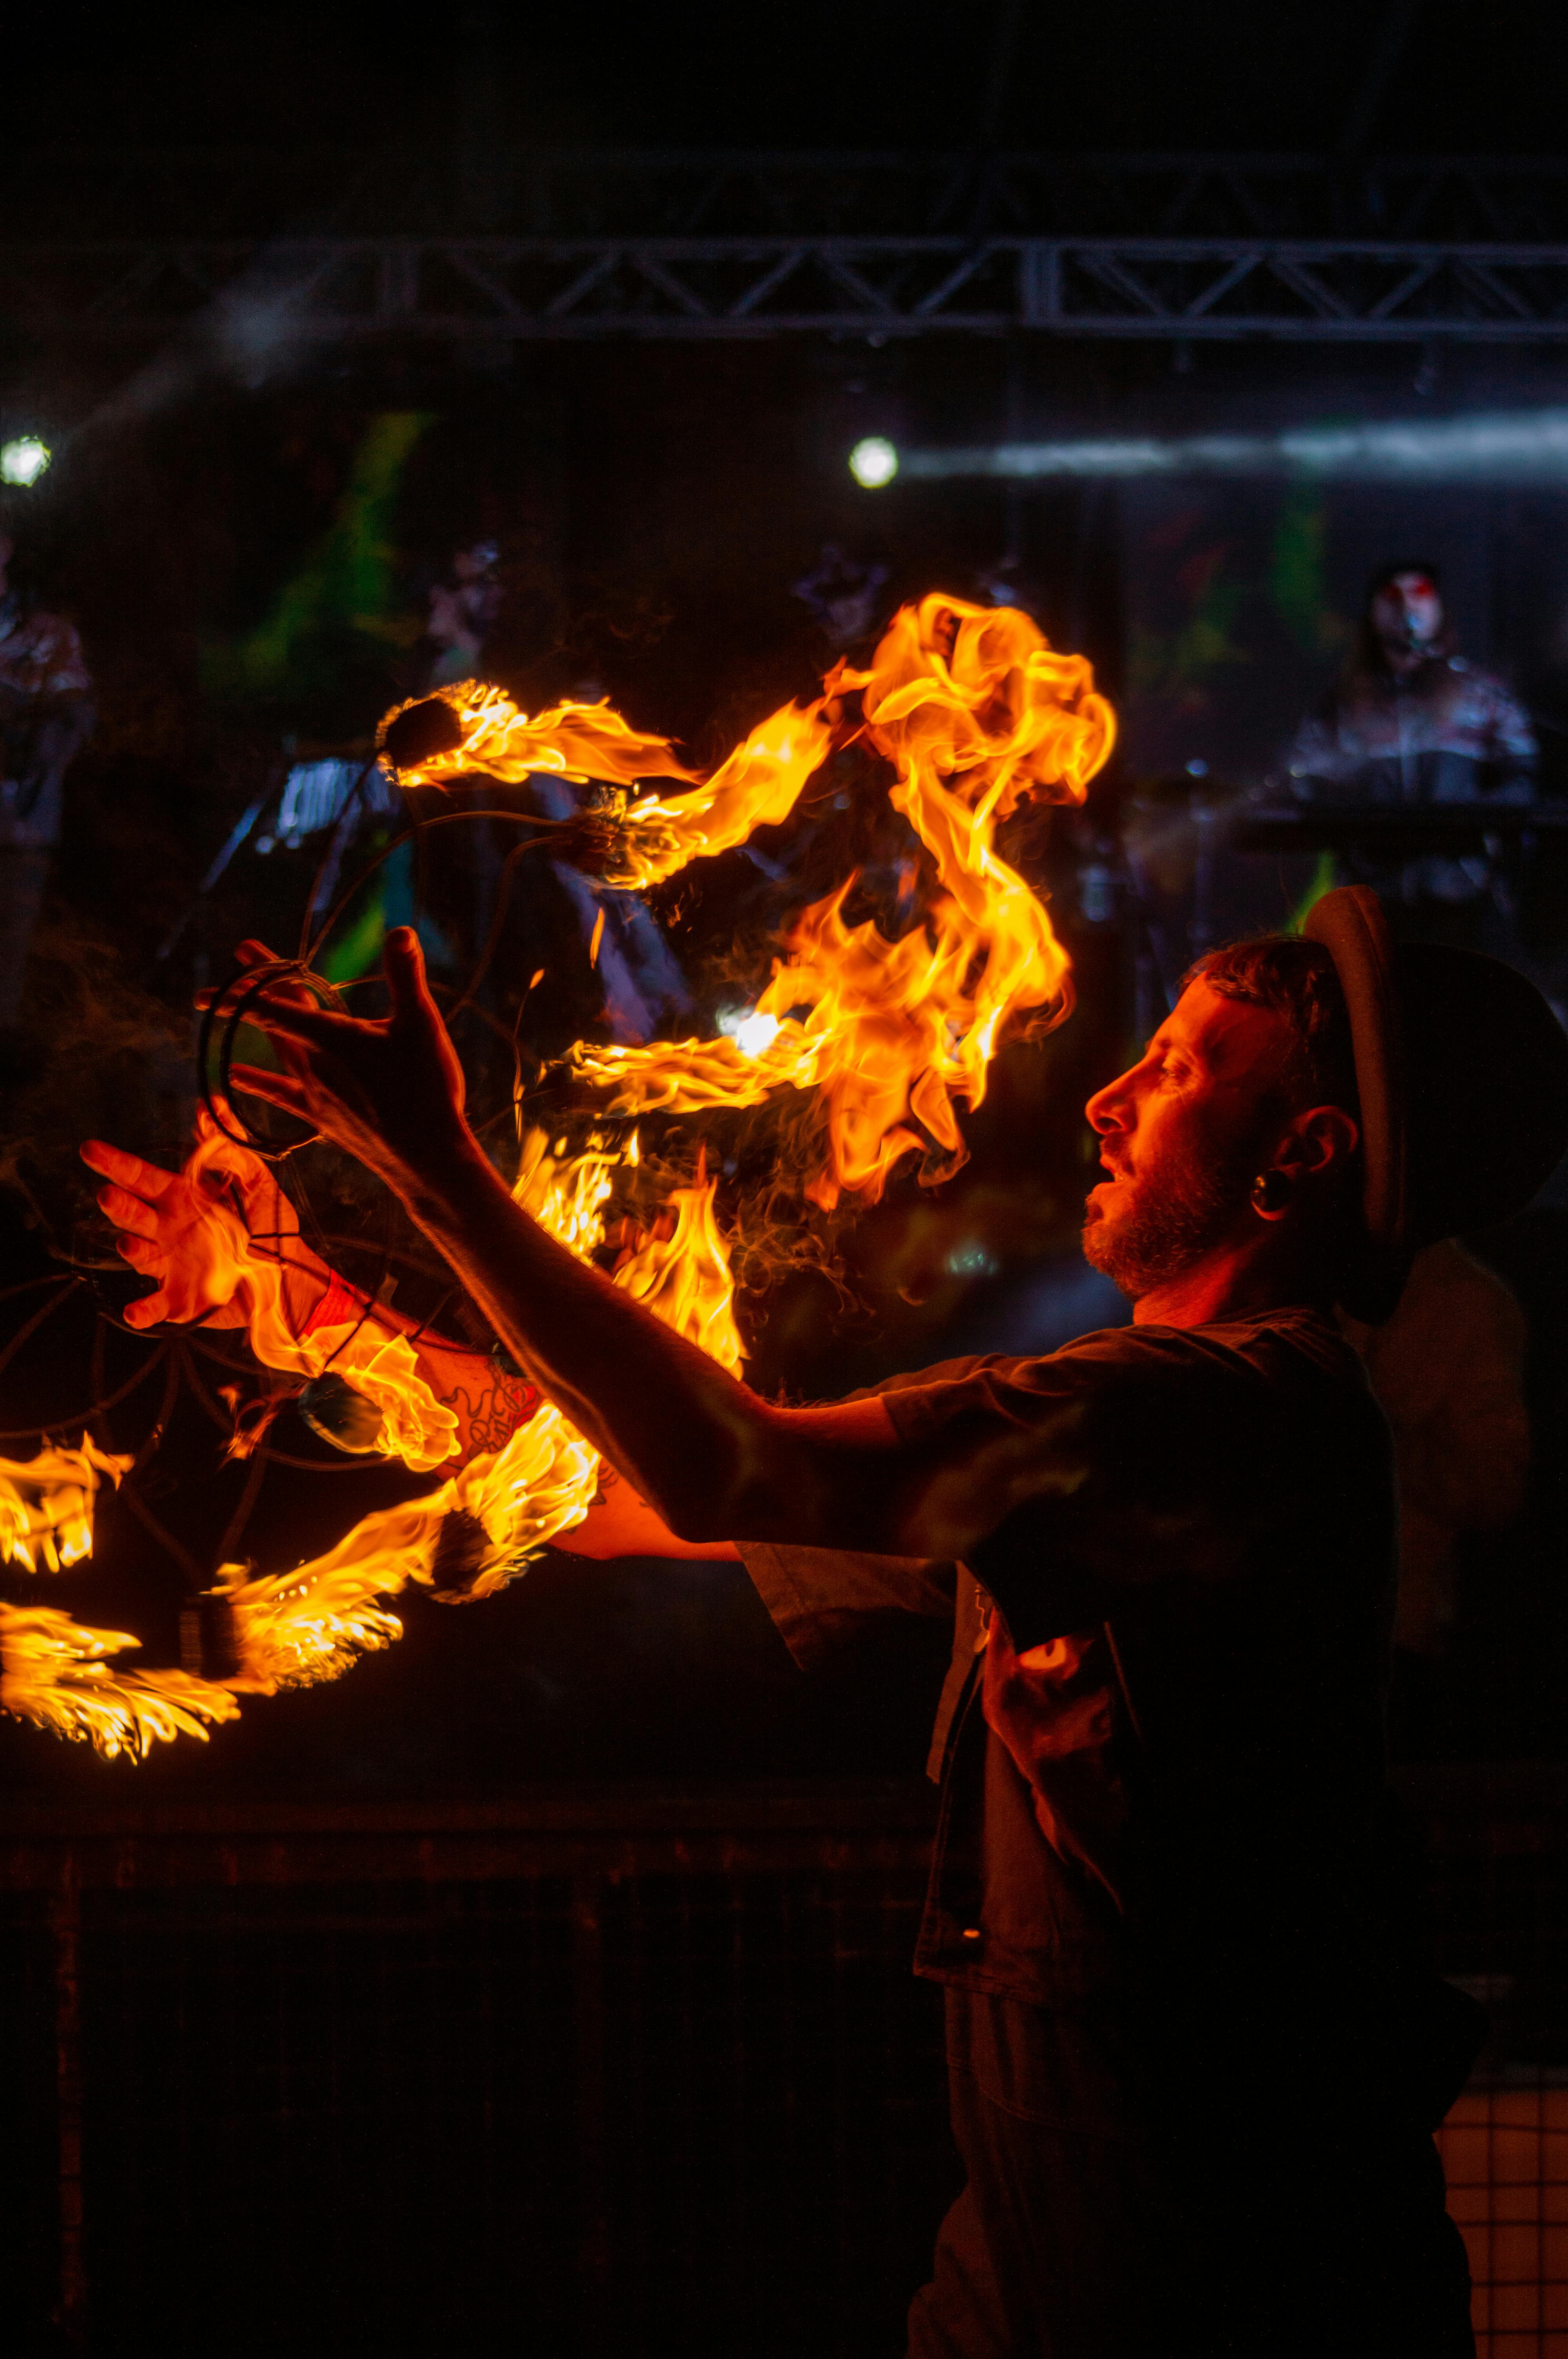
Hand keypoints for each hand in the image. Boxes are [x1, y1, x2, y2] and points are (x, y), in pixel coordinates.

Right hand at [81, 1105, 316, 1330]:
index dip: (115, 1163)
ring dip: (131, 1248)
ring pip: (137, 1254)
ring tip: (130, 1242)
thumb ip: (232, 1148)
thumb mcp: (256, 1181)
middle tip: (108, 1194)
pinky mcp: (178, 1301)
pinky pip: (153, 1305)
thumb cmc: (270, 1226)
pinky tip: (134, 1310)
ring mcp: (168, 1265)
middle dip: (117, 1205)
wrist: (289, 1277)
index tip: (90, 1149)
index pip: (140, 1177)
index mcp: (181, 1198)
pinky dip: (142, 1310)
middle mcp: (166, 1230)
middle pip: (131, 1213)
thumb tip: (209, 1108)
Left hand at [226, 928, 473, 1197]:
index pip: (282, 999)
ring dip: (258, 1025)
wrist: (426, 1159)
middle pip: (275, 1019)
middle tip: (238, 958)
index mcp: (334, 1037)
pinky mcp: (322, 1119)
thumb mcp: (421, 1026)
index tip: (238, 951)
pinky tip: (235, 1075)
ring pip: (279, 1050)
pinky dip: (259, 1082)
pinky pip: (281, 1095)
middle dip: (255, 987)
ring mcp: (315, 1095)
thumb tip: (400, 930)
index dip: (259, 973)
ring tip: (230, 1009)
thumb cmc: (426, 1090)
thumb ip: (405, 977)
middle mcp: (315, 1066)